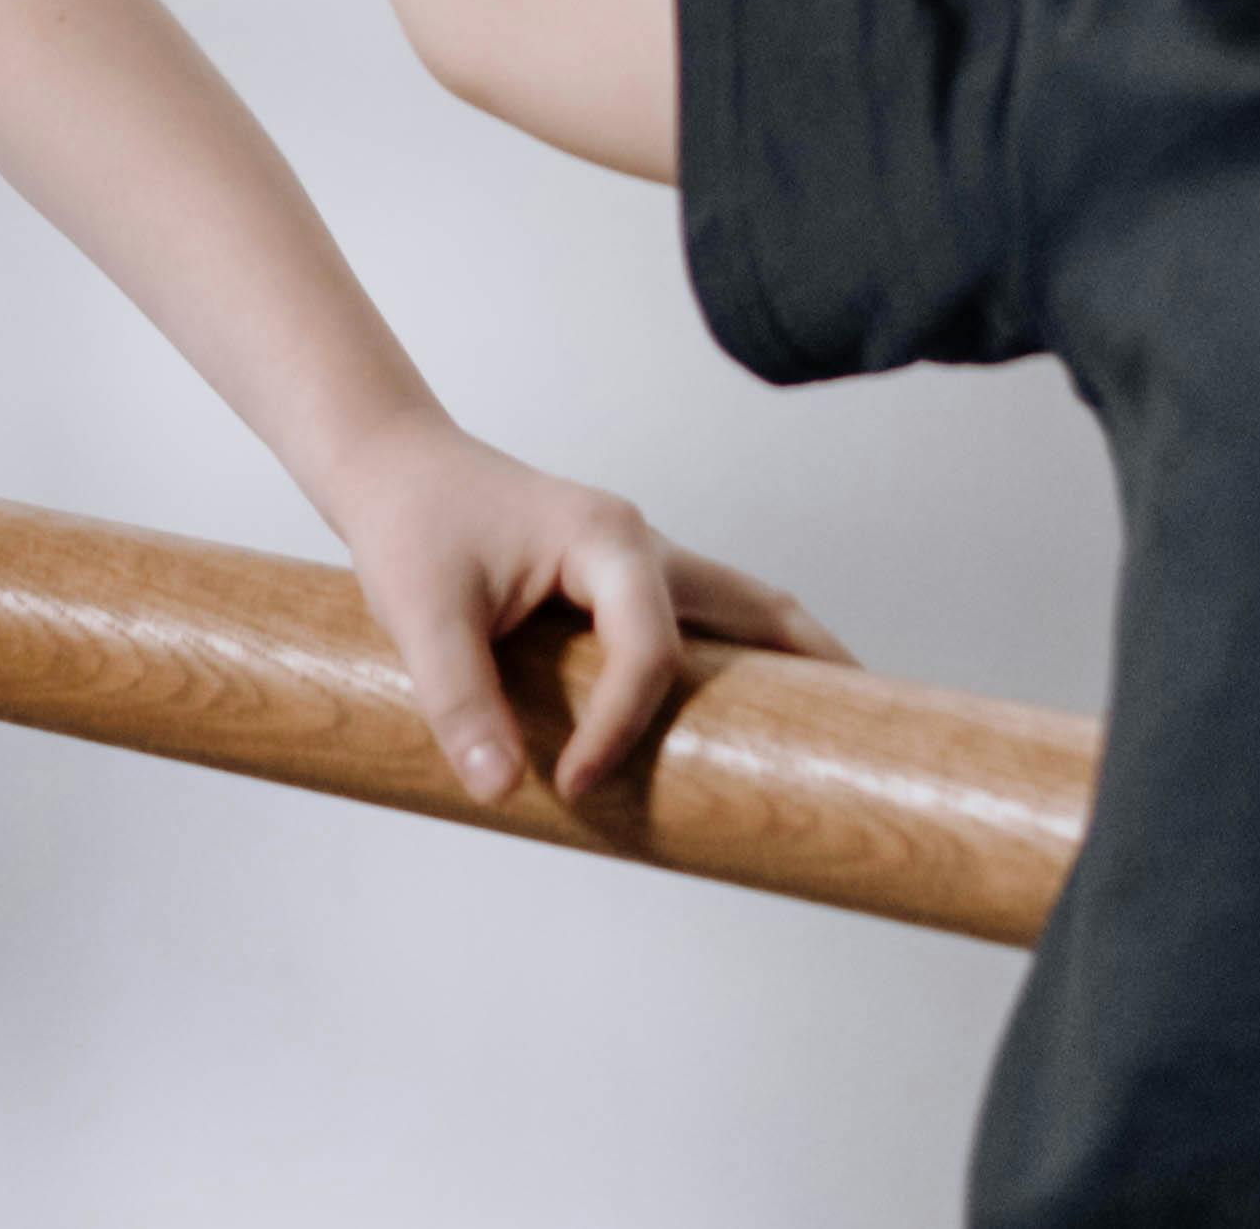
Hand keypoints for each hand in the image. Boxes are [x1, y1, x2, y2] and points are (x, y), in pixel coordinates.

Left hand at [309, 411, 852, 805]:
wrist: (394, 469)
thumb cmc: (411, 528)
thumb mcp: (420, 615)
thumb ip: (458, 700)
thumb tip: (500, 790)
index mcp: (606, 540)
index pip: (650, 646)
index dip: (623, 726)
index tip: (572, 783)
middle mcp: (642, 544)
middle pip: (758, 605)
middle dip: (813, 667)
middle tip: (865, 737)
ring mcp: (641, 559)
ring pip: (745, 608)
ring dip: (790, 662)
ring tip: (835, 734)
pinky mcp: (622, 580)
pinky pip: (705, 620)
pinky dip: (742, 662)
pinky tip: (746, 715)